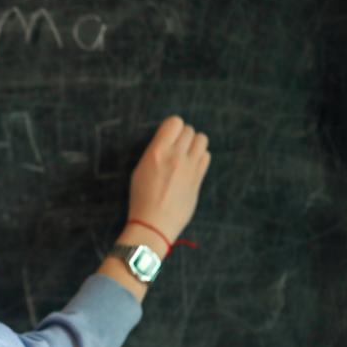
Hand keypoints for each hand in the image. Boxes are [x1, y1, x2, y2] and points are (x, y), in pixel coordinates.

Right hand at [127, 115, 210, 245]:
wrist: (154, 223)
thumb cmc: (141, 198)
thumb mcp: (140, 170)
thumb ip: (155, 153)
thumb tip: (168, 142)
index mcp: (157, 152)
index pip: (175, 122)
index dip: (172, 127)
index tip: (168, 136)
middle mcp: (176, 156)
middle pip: (189, 130)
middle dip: (183, 136)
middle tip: (176, 147)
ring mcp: (190, 167)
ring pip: (202, 140)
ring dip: (194, 143)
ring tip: (186, 154)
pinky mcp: (199, 178)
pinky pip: (206, 156)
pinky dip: (200, 157)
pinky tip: (191, 166)